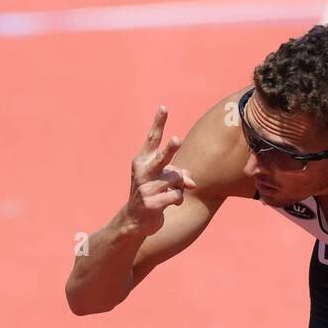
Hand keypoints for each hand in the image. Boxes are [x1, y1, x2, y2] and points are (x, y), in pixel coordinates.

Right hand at [123, 106, 197, 236]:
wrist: (134, 220)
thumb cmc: (151, 193)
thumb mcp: (162, 181)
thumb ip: (179, 175)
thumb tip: (192, 182)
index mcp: (142, 161)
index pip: (151, 139)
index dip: (158, 123)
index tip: (164, 107)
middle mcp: (142, 172)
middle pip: (162, 158)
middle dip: (170, 150)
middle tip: (177, 140)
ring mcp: (145, 188)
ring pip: (175, 179)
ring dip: (179, 186)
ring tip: (172, 191)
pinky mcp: (151, 203)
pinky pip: (176, 196)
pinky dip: (178, 198)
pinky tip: (171, 202)